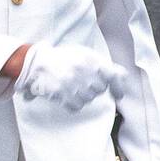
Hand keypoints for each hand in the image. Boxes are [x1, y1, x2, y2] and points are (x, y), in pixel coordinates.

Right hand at [13, 41, 127, 112]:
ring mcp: (73, 84)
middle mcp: (85, 72)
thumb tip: (122, 77)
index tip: (117, 95)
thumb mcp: (84, 53)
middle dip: (93, 88)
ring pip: (88, 99)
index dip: (118, 87)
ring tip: (72, 87)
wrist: (37, 62)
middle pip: (99, 90)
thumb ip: (103, 64)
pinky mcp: (63, 94)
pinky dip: (72, 103)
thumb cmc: (62, 57)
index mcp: (92, 60)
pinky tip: (66, 95)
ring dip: (82, 96)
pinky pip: (76, 106)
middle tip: (82, 82)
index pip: (114, 76)